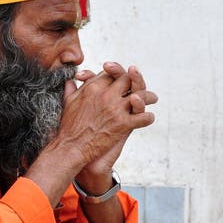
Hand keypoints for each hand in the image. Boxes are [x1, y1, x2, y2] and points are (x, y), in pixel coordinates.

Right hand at [66, 63, 156, 188]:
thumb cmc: (68, 127)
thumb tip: (71, 80)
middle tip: (143, 87)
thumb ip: (72, 89)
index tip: (123, 81)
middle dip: (137, 81)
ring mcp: (116, 109)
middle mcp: (106, 95)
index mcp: (93, 87)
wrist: (71, 148)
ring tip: (154, 99)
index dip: (119, 76)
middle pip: (128, 79)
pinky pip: (143, 117)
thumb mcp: (68, 102)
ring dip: (149, 97)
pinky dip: (148, 118)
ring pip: (141, 95)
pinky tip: (149, 118)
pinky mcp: (122, 124)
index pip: (112, 74)